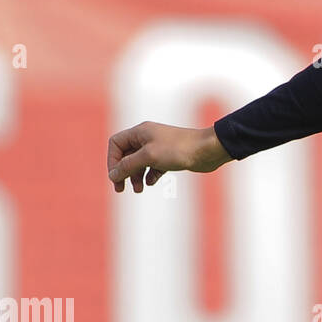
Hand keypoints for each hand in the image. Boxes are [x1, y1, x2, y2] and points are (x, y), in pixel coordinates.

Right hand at [106, 122, 231, 193]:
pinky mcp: (170, 157)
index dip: (112, 160)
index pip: (116, 143)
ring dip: (136, 176)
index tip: (116, 175)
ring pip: (140, 162)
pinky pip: (154, 166)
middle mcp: (148, 138)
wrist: (208, 150)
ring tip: (139, 189)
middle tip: (120, 189)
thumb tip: (113, 175)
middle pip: (126, 155)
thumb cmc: (179, 149)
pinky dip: (150, 175)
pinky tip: (152, 182)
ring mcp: (159, 147)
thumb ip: (128, 165)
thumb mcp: (148, 157)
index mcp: (140, 132)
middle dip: (122, 171)